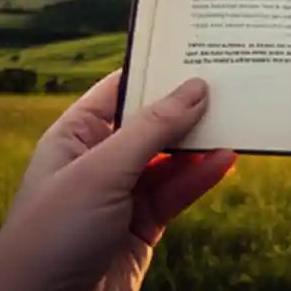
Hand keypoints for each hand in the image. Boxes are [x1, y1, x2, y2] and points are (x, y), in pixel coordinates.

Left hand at [0, 72, 235, 290]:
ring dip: (201, 143)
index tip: (198, 51)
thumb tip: (195, 88)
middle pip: (151, 123)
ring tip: (240, 121)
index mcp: (73, 137)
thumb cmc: (50, 240)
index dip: (157, 71)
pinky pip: (176, 193)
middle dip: (187, 107)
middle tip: (232, 82)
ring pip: (170, 160)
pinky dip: (201, 177)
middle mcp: (96, 162)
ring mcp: (120, 197)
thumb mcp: (101, 173)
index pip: (121, 90)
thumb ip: (152, 129)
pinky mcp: (140, 229)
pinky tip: (226, 161)